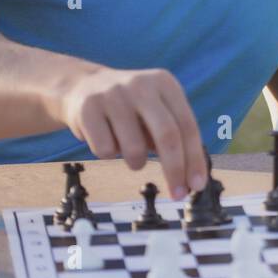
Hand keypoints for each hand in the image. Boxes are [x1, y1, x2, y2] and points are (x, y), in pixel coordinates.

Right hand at [59, 67, 208, 200]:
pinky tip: (104, 137)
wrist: (81, 86)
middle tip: (178, 194)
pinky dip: (108, 154)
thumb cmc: (128, 106)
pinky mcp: (87, 108)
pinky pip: (105, 151)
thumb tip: (191, 177)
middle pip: (167, 135)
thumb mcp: (155, 109)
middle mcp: (141, 86)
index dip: (195, 158)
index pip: (187, 125)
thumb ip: (173, 135)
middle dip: (175, 170)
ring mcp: (113, 95)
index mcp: (164, 83)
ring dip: (136, 163)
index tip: (197, 185)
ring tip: (129, 152)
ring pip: (134, 149)